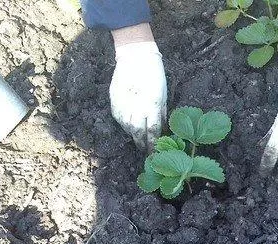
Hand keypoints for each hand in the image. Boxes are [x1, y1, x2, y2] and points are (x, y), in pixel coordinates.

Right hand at [110, 25, 166, 150]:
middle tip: (146, 150)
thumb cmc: (154, 73)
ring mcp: (123, 105)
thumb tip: (162, 129)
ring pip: (127, 128)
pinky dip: (124, 125)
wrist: (134, 56)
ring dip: (133, 135)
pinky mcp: (114, 101)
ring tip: (138, 138)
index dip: (153, 144)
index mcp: (151, 106)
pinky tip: (129, 126)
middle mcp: (136, 108)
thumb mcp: (163, 94)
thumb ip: (161, 113)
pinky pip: (118, 119)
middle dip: (142, 143)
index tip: (154, 153)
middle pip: (138, 133)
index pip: (152, 131)